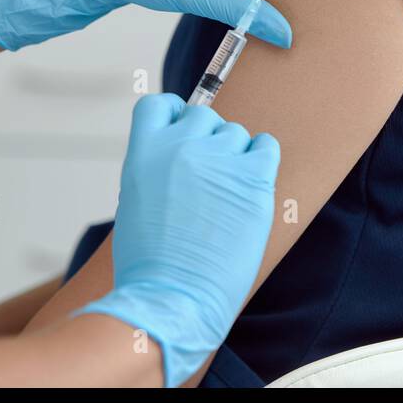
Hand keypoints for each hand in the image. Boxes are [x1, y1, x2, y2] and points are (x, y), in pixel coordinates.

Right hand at [73, 94, 278, 387]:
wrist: (173, 298)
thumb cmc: (151, 263)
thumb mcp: (136, 201)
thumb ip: (156, 167)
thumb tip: (181, 153)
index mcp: (144, 152)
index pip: (159, 104)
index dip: (173, 116)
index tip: (180, 133)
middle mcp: (180, 146)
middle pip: (204, 116)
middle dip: (206, 141)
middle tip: (205, 179)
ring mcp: (218, 159)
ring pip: (235, 134)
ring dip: (233, 157)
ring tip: (223, 198)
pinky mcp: (252, 178)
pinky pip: (265, 146)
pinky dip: (260, 160)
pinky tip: (249, 186)